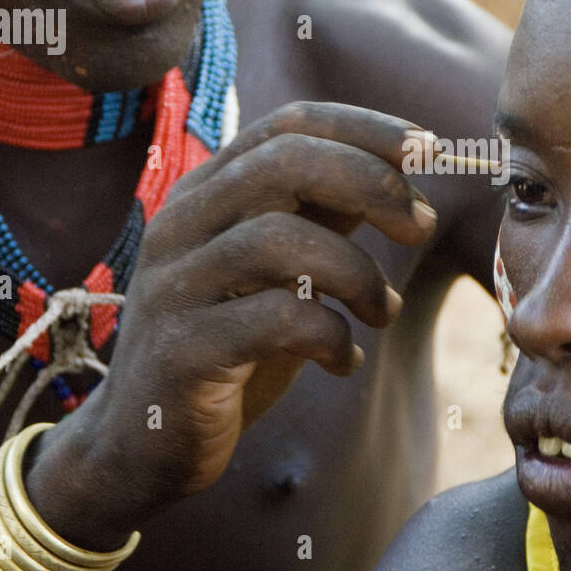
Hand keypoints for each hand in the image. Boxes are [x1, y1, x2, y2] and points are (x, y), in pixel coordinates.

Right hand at [34, 102, 437, 541]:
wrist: (142, 445)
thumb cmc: (228, 347)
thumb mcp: (278, 270)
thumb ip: (321, 219)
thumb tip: (400, 175)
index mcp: (206, 193)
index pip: (288, 125)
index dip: (366, 129)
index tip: (428, 150)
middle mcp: (181, 225)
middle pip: (283, 164)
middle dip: (372, 184)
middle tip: (421, 227)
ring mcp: (175, 286)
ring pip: (277, 239)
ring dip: (358, 273)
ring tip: (384, 312)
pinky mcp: (182, 351)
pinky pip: (273, 319)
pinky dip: (330, 335)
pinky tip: (343, 360)